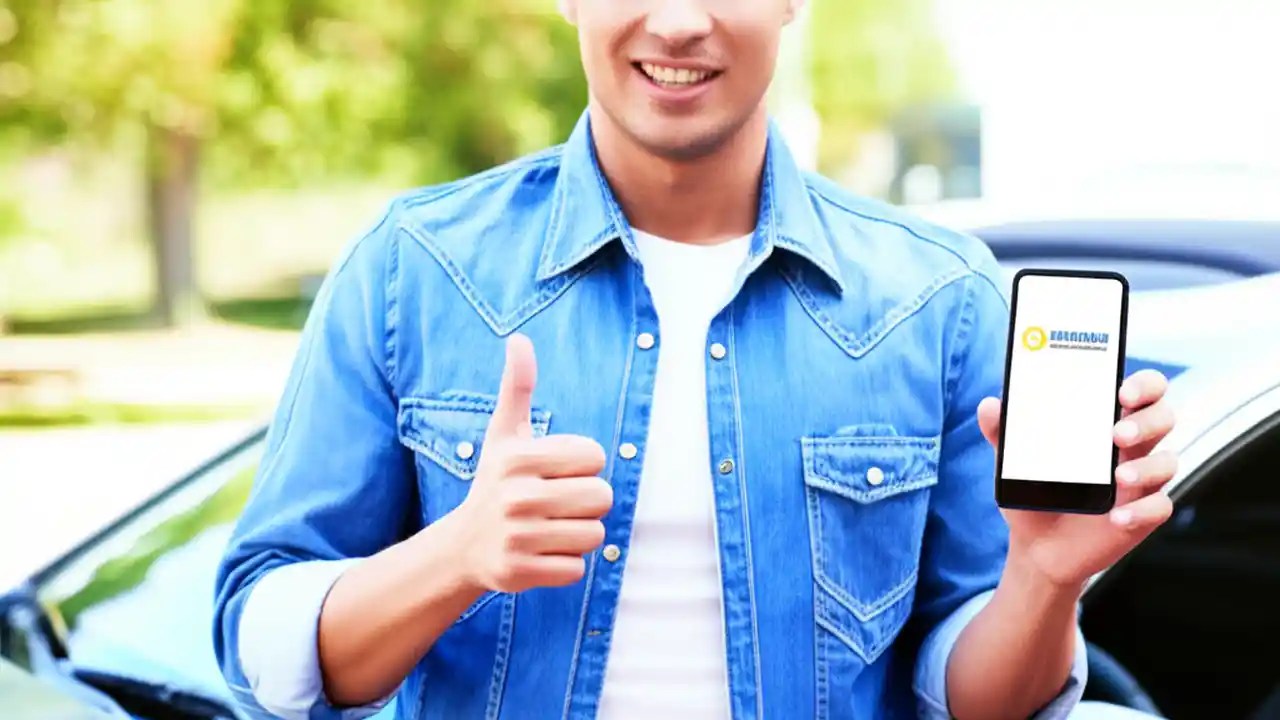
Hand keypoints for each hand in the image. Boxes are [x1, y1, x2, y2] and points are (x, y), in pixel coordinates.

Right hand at [454, 333, 612, 592]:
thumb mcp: (504, 434)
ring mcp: (517, 537)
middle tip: (555, 505)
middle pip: (602, 497)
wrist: (462, 547)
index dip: (582, 466)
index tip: (554, 473)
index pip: (595, 456)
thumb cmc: (496, 482)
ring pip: (594, 535)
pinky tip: (539, 554)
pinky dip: (565, 565)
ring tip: (547, 529)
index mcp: (519, 458)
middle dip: (586, 503)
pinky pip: (578, 569)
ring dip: (578, 535)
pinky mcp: (520, 572)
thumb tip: (519, 339)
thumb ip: (518, 387)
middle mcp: (516, 496)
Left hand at [979, 369, 1178, 588]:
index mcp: (1105, 423)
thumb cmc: (1035, 491)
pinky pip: (1159, 507)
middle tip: (1117, 433)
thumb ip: (1003, 432)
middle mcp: (1131, 448)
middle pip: (1163, 418)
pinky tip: (1117, 516)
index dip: (1144, 385)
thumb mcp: (1015, 461)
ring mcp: (1141, 481)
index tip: (1123, 391)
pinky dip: (1141, 511)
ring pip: (1168, 462)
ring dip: (1147, 467)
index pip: (1142, 390)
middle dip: (1148, 420)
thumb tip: (989, 404)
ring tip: (1118, 477)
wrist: (1037, 546)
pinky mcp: (1142, 515)